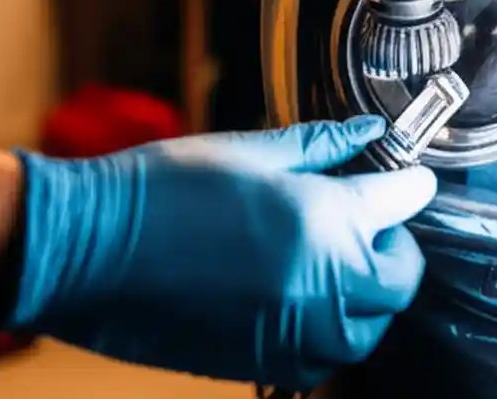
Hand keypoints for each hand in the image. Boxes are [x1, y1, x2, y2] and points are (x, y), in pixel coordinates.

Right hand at [6, 116, 436, 388]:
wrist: (86, 249)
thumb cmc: (162, 189)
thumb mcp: (250, 150)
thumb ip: (321, 145)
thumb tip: (369, 134)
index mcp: (324, 219)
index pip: (401, 204)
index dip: (411, 186)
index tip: (411, 182)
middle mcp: (321, 283)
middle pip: (399, 279)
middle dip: (395, 249)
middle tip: (370, 225)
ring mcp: (293, 332)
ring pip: (367, 329)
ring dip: (366, 299)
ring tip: (336, 267)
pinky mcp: (260, 363)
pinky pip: (321, 359)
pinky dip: (327, 333)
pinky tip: (301, 300)